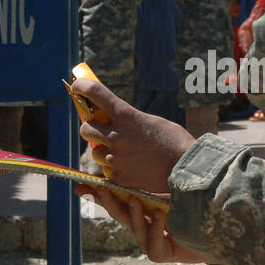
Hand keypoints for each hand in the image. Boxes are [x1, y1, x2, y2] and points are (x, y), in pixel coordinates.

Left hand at [70, 77, 194, 192]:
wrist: (186, 169)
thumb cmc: (174, 142)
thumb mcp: (151, 122)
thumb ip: (129, 120)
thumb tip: (114, 118)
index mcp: (126, 115)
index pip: (95, 92)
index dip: (81, 86)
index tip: (77, 87)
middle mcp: (116, 135)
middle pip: (85, 128)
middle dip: (91, 129)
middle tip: (101, 131)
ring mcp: (115, 158)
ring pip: (95, 153)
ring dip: (104, 152)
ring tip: (125, 155)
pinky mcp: (118, 177)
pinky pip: (107, 172)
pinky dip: (115, 170)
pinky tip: (132, 169)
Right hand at [75, 185, 213, 263]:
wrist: (224, 229)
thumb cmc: (200, 205)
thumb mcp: (176, 187)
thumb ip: (156, 177)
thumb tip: (140, 155)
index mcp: (144, 210)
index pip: (116, 201)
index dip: (98, 194)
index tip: (79, 185)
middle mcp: (145, 227)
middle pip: (120, 215)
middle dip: (109, 202)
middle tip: (102, 187)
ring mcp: (153, 242)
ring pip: (135, 230)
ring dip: (134, 214)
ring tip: (135, 198)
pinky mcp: (164, 255)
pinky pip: (152, 246)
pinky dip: (155, 230)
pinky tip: (161, 216)